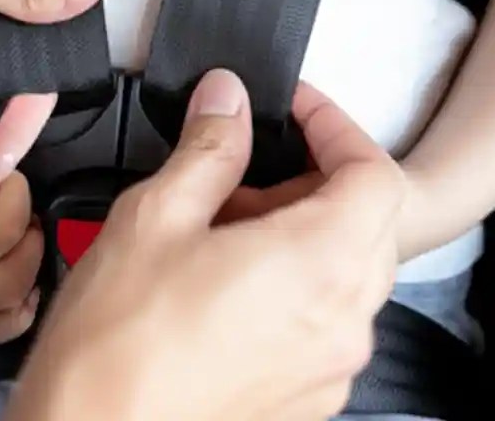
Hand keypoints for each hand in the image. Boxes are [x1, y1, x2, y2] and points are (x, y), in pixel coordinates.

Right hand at [0, 93, 55, 343]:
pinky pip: (8, 324)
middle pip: (20, 270)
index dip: (15, 191)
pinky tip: (15, 266)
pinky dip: (23, 299)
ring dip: (30, 261)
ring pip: (19, 304)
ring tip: (12, 229)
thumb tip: (11, 149)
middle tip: (6, 198)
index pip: (6, 228)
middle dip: (26, 225)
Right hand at [6, 71, 404, 420]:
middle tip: (245, 169)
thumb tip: (228, 102)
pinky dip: (294, 286)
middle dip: (314, 180)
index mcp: (320, 263)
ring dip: (302, 233)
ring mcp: (330, 365)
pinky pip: (324, 321)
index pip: (375, 173)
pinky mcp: (307, 396)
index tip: (294, 111)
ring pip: (346, 274)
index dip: (336, 127)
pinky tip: (225, 282)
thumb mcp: (156, 215)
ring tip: (223, 228)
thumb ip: (209, 147)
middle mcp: (343, 320)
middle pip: (369, 222)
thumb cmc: (119, 342)